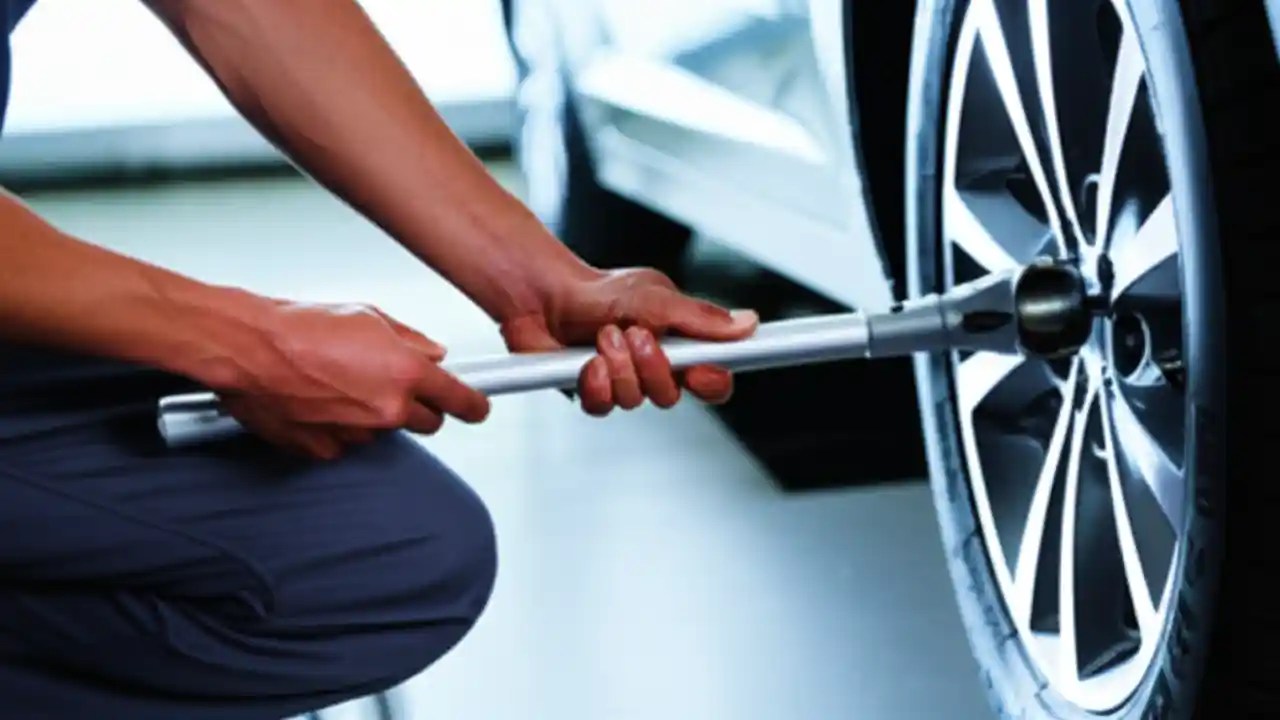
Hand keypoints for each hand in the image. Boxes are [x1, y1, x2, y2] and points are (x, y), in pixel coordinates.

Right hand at [220, 301, 489, 458]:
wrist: (246, 347)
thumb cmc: (298, 325)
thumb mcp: (368, 316)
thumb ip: (411, 340)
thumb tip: (433, 353)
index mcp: (406, 373)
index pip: (462, 401)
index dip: (474, 405)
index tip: (477, 407)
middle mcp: (387, 409)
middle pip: (429, 424)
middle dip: (420, 407)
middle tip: (394, 384)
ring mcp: (357, 433)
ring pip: (384, 433)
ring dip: (374, 415)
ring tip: (341, 383)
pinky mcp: (326, 449)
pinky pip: (348, 444)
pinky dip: (340, 428)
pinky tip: (321, 402)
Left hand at [499, 268, 757, 415]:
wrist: (547, 295)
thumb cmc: (601, 291)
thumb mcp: (656, 298)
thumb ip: (701, 318)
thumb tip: (747, 323)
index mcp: (679, 345)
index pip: (712, 378)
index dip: (713, 381)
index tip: (703, 370)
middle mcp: (653, 369)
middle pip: (672, 396)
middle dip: (653, 367)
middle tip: (636, 334)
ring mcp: (622, 383)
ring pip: (635, 401)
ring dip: (619, 366)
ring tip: (605, 334)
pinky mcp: (590, 393)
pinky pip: (602, 406)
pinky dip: (595, 382)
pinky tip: (589, 361)